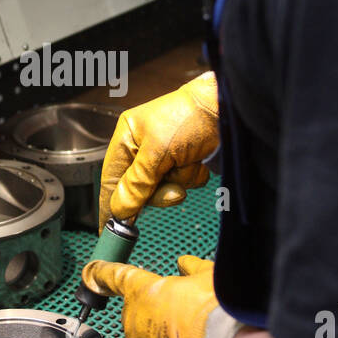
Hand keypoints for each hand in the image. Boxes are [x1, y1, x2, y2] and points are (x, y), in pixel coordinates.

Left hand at [82, 254, 219, 337]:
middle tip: (184, 317)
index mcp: (144, 291)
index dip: (102, 274)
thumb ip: (193, 268)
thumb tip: (185, 263)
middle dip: (154, 313)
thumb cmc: (217, 311)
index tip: (92, 273)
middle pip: (137, 313)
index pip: (115, 277)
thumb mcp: (208, 277)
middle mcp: (135, 320)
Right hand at [98, 73, 218, 228]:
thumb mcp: (157, 151)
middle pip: (139, 189)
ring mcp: (165, 155)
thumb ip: (137, 182)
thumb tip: (119, 208)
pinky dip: (193, 176)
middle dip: (158, 191)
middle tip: (174, 190)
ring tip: (189, 163)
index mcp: (127, 137)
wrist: (228, 107)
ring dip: (179, 181)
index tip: (109, 230)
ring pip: (163, 188)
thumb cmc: (189, 116)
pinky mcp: (185, 160)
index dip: (111, 204)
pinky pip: (183, 182)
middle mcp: (143, 147)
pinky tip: (199, 161)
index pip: (111, 178)